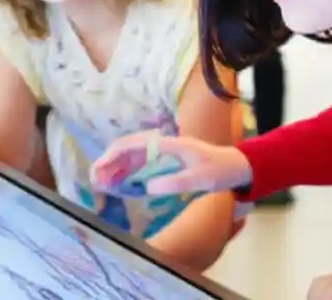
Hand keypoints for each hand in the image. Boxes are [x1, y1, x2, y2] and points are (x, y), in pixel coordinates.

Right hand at [91, 131, 252, 195]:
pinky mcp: (165, 161)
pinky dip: (125, 172)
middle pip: (126, 149)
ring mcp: (162, 152)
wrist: (237, 166)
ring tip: (100, 183)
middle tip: (94, 180)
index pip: (132, 144)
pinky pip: (139, 165)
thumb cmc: (220, 170)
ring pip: (130, 157)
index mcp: (167, 144)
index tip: (100, 169)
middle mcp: (161, 145)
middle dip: (108, 162)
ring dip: (114, 168)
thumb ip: (175, 182)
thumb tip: (148, 187)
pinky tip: (117, 184)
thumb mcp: (200, 179)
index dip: (113, 155)